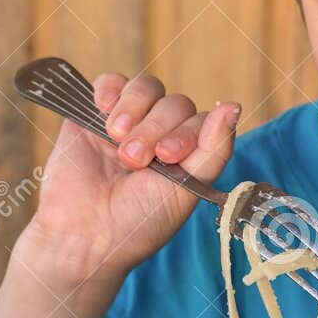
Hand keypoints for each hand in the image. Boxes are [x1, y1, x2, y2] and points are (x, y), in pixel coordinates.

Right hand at [18, 70, 241, 293]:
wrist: (83, 235)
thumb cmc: (138, 222)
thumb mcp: (185, 191)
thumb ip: (213, 150)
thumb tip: (234, 106)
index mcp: (186, 154)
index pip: (202, 120)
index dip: (187, 132)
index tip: (167, 157)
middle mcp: (160, 135)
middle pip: (174, 103)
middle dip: (156, 128)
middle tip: (134, 160)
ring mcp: (128, 122)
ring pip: (146, 88)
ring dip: (134, 108)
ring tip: (116, 138)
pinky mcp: (93, 115)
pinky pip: (110, 82)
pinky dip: (110, 89)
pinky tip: (103, 110)